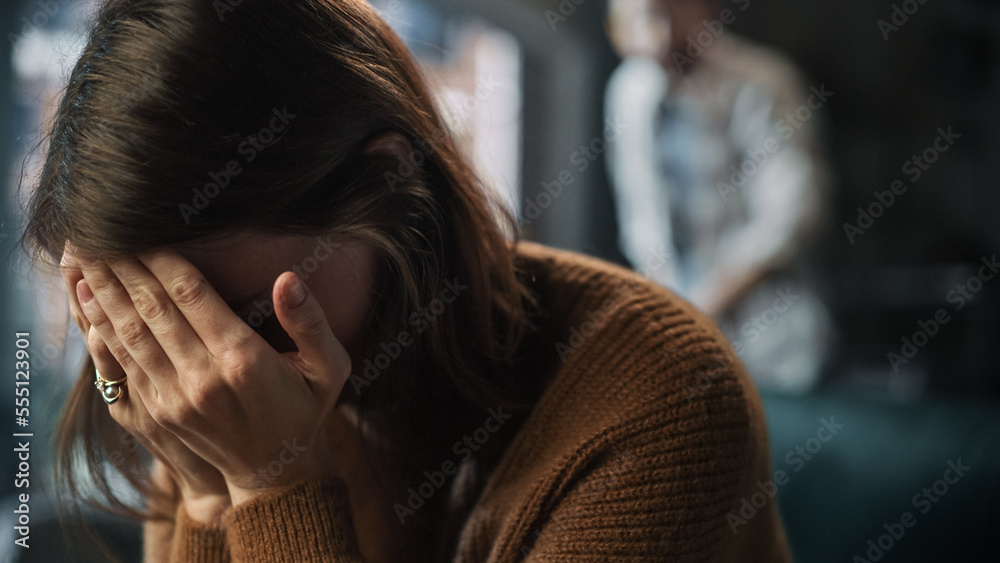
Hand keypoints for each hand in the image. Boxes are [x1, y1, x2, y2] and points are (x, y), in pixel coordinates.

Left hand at [72, 248, 349, 507]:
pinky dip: (99, 327)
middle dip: (124, 265)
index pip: (191, 294)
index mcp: (244, 361)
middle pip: (151, 309)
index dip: (163, 258)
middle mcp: (203, 380)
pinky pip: (120, 362)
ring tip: (87, 253)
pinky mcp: (156, 413)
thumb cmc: (306, 410)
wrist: (274, 473)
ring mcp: (174, 400)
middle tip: (102, 228)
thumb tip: (287, 278)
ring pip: (128, 333)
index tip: (144, 227)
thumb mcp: (329, 367)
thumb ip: (311, 322)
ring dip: (103, 290)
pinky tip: (87, 298)